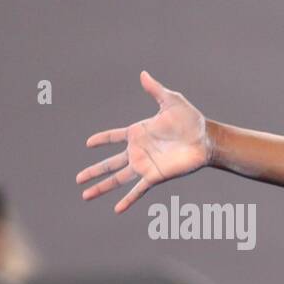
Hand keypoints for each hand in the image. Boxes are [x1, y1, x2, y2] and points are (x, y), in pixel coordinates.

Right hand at [77, 70, 211, 212]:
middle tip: (78, 179)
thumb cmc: (191, 120)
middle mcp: (138, 151)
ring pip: (118, 179)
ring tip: (85, 195)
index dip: (102, 140)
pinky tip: (116, 209)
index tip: (88, 143)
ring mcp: (145, 165)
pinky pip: (138, 190)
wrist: (206, 139)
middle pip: (110, 164)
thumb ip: (155, 90)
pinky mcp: (155, 176)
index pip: (113, 137)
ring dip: (102, 187)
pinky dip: (128, 200)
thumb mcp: (170, 101)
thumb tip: (143, 74)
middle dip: (94, 171)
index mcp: (138, 133)